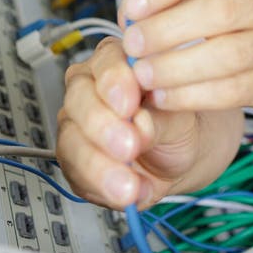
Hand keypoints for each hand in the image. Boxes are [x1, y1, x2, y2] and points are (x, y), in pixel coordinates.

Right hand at [56, 37, 242, 208]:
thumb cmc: (178, 123)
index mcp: (118, 62)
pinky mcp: (75, 160)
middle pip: (80, 98)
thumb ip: (161, 117)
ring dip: (99, 165)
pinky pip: (76, 173)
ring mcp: (77, 124)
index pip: (106, 60)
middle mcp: (90, 88)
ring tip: (128, 184)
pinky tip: (127, 192)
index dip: (114, 82)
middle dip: (103, 125)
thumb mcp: (181, 115)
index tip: (129, 104)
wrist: (180, 157)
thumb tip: (141, 124)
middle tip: (128, 146)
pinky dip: (102, 186)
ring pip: (72, 139)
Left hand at [120, 0, 252, 113]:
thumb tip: (134, 12)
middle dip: (165, 28)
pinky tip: (164, 96)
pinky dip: (191, 95)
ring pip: (224, 54)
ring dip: (175, 66)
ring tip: (142, 74)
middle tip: (132, 43)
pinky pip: (230, 91)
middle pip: (217, 10)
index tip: (131, 6)